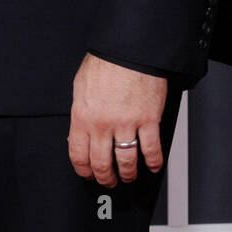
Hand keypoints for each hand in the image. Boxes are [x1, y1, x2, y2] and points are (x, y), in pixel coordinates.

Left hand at [68, 53, 166, 186]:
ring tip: (129, 176)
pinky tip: (152, 166)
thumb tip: (79, 133)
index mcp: (83, 116)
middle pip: (102, 164)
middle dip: (105, 178)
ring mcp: (126, 124)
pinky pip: (151, 150)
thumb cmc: (104, 64)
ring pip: (127, 162)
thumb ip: (81, 113)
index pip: (78, 154)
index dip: (83, 170)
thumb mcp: (80, 87)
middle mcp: (103, 124)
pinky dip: (153, 163)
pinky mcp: (148, 120)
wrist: (128, 50)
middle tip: (109, 181)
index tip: (87, 175)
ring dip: (128, 174)